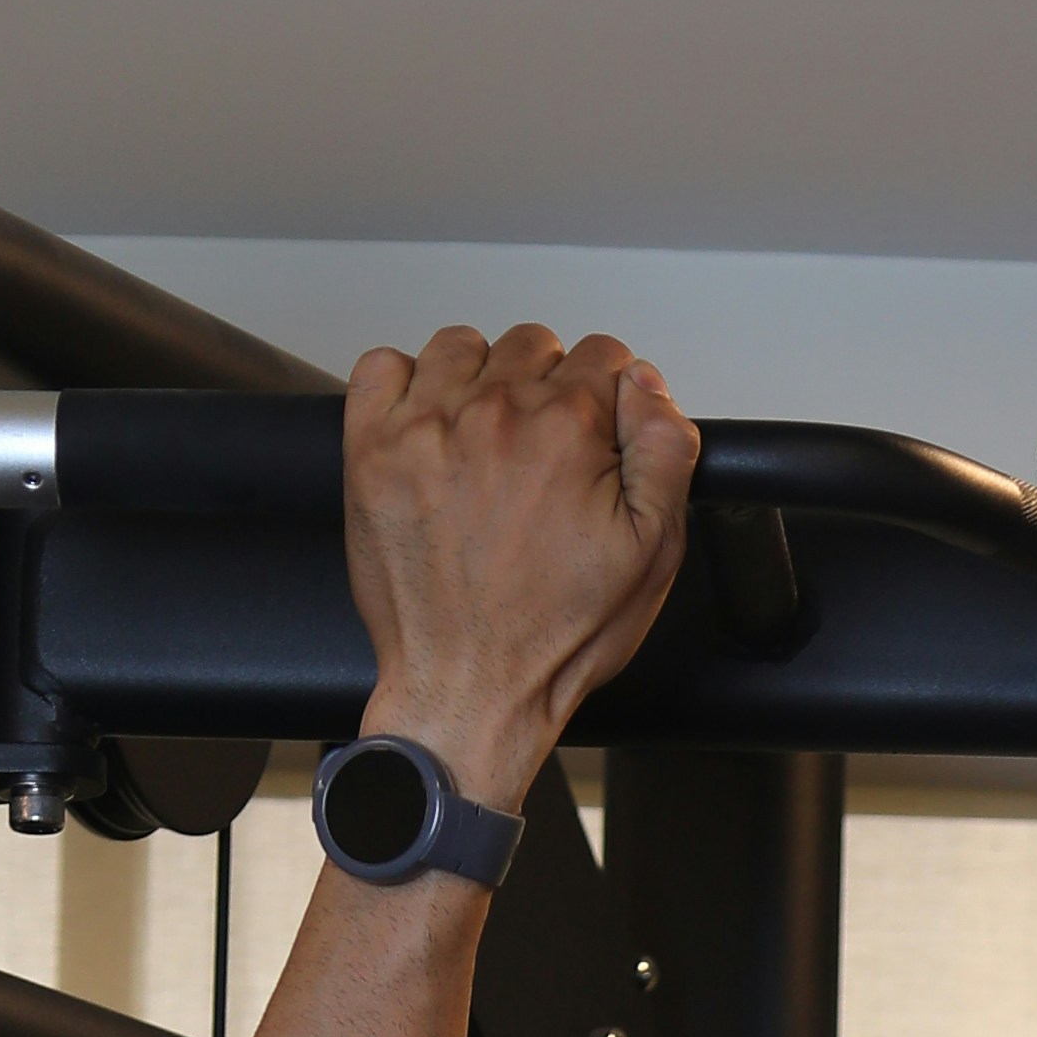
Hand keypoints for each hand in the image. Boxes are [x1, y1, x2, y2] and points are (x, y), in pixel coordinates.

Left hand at [342, 322, 696, 816]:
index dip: (611, 400)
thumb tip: (647, 384)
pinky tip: (430, 430)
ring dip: (482, 380)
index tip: (598, 443)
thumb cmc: (556, 636)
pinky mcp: (372, 448)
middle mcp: (494, 412)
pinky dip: (407, 384)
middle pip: (535, 346)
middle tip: (544, 461)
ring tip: (487, 446)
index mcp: (568, 429)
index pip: (605, 357)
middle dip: (550, 389)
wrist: (469, 690)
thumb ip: (665, 453)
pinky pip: (384, 366)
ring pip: (464, 347)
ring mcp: (426, 425)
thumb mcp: (651, 555)